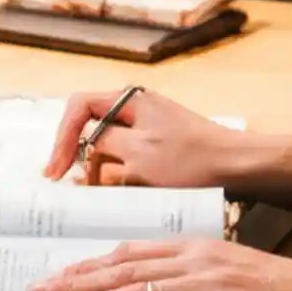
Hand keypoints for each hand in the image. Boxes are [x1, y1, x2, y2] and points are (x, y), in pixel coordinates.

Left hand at [25, 238, 291, 290]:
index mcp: (191, 246)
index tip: (57, 274)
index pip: (127, 252)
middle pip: (118, 271)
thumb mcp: (224, 267)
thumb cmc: (272, 289)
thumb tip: (147, 288)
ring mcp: (202, 286)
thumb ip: (186, 272)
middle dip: (73, 283)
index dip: (88, 264)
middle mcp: (191, 261)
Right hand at [42, 89, 242, 186]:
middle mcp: (135, 109)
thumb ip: (101, 146)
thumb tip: (79, 150)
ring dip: (96, 167)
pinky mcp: (157, 148)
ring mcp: (147, 128)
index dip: (62, 137)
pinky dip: (115, 173)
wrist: (235, 167)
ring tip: (91, 190)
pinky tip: (114, 190)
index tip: (55, 170)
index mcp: (129, 100)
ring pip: (106, 146)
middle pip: (90, 127)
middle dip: (76, 154)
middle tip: (65, 182)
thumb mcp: (138, 153)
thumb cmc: (190, 157)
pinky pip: (125, 157)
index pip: (79, 108)